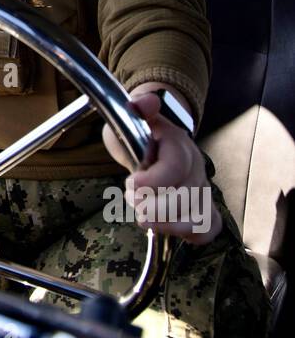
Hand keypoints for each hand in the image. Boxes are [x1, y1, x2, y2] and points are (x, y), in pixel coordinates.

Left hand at [101, 91, 221, 244]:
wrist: (155, 141)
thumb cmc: (140, 133)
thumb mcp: (133, 116)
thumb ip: (139, 108)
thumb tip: (145, 102)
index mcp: (180, 145)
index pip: (175, 168)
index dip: (152, 182)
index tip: (130, 184)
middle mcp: (196, 169)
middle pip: (187, 197)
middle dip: (155, 206)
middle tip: (134, 201)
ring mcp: (201, 190)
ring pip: (198, 218)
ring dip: (167, 223)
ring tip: (144, 216)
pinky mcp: (201, 209)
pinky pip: (207, 229)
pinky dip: (189, 234)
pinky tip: (165, 229)